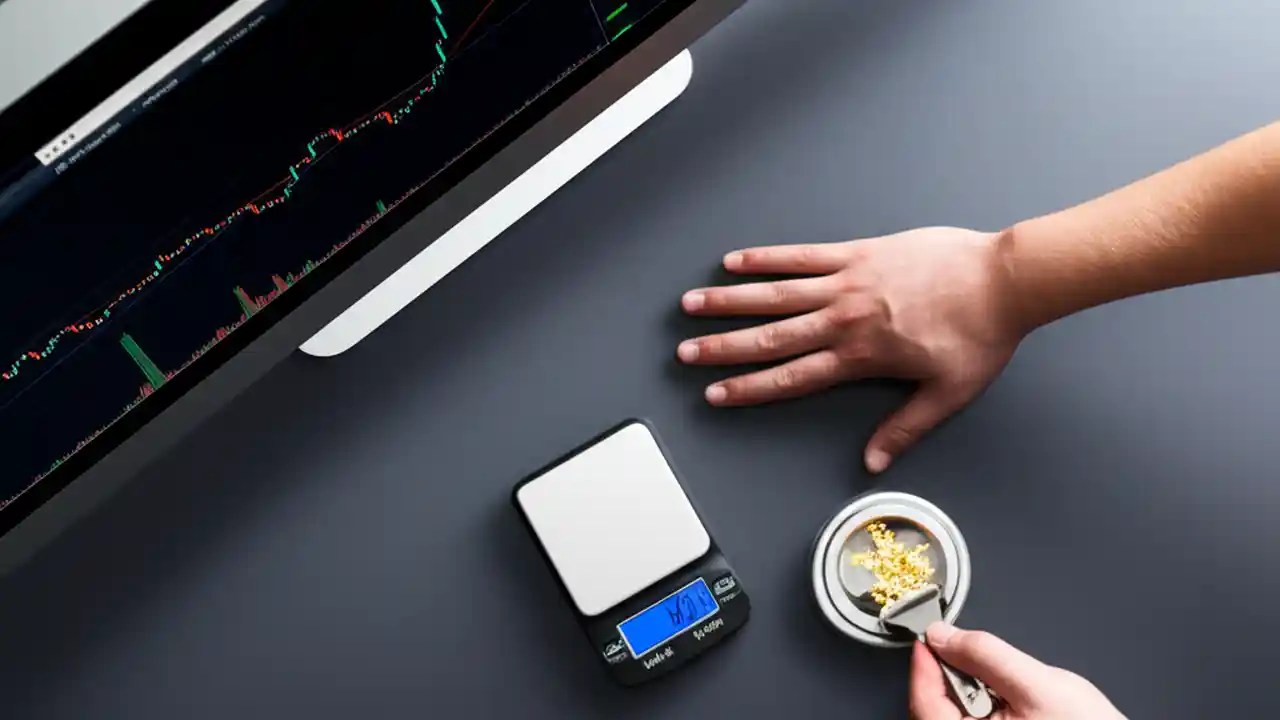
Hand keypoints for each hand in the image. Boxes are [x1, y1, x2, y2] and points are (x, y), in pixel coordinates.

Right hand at [677, 227, 1024, 472]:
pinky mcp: (859, 252)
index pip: (791, 377)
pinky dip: (768, 257)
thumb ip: (904, 428)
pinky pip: (803, 254)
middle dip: (723, 347)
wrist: (1005, 279)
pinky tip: (736, 261)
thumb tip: (873, 462)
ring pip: (776, 294)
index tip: (715, 393)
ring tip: (693, 303)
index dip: (748, 388)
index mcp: (860, 356)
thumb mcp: (947, 393)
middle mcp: (844, 318)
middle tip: (685, 352)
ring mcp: (848, 282)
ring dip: (731, 301)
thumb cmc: (981, 335)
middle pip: (770, 337)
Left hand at [910, 624, 1125, 719]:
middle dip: (946, 673)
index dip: (924, 662)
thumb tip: (944, 635)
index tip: (929, 634)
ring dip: (964, 688)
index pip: (924, 700)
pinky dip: (978, 703)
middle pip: (933, 706)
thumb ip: (987, 656)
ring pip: (949, 712)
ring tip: (1000, 683)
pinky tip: (1002, 697)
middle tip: (962, 648)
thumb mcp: (1039, 685)